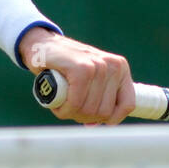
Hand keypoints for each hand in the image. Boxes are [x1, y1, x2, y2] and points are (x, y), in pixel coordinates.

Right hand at [20, 28, 134, 125]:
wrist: (41, 44)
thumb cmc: (65, 66)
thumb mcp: (91, 79)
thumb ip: (99, 98)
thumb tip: (99, 124)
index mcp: (120, 68)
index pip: (127, 104)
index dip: (109, 119)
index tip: (93, 120)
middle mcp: (113, 65)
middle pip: (104, 112)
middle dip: (84, 116)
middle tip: (69, 105)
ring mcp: (98, 66)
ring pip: (89, 110)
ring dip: (71, 113)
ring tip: (62, 100)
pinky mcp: (81, 68)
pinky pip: (76, 103)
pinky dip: (64, 109)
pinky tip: (57, 102)